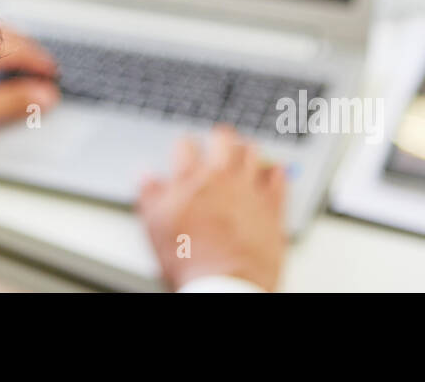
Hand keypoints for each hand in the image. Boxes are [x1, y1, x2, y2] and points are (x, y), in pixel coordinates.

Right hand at [136, 124, 287, 290]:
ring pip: (253, 152)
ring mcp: (249, 189)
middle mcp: (221, 178)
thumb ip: (150, 195)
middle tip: (219, 140)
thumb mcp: (155, 228)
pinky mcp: (272, 206)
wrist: (226, 286)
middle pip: (223, 139)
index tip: (186, 149)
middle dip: (220, 138)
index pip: (185, 146)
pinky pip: (279, 178)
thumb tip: (145, 175)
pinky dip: (275, 173)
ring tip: (245, 152)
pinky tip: (272, 173)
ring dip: (248, 150)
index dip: (184, 146)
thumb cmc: (190, 261)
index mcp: (190, 180)